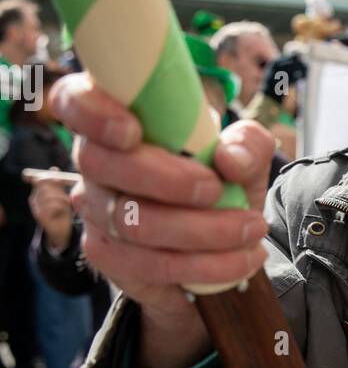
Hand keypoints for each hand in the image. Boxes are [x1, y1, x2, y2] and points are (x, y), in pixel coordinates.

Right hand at [29, 175, 73, 249]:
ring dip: (62, 197)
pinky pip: (52, 205)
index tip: (56, 172)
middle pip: (44, 184)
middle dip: (57, 184)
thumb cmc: (62, 210)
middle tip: (66, 185)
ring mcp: (35, 207)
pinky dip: (61, 206)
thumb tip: (54, 168)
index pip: (38, 178)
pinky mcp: (40, 215)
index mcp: (37, 192)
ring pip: (50, 195)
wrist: (60, 230)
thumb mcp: (59, 195)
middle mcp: (33, 199)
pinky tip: (65, 210)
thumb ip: (57, 183)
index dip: (48, 175)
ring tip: (68, 203)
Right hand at [48, 71, 274, 367]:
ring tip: (252, 230)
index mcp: (116, 118)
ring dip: (203, 231)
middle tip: (218, 189)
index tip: (132, 132)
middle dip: (167, 180)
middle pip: (103, 165)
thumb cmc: (221, 177)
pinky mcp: (109, 257)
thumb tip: (229, 160)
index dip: (93, 113)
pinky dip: (205, 266)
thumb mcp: (246, 153)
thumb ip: (246, 145)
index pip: (74, 100)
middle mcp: (93, 162)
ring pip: (133, 224)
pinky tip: (240, 260)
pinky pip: (149, 266)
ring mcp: (96, 212)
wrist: (223, 237)